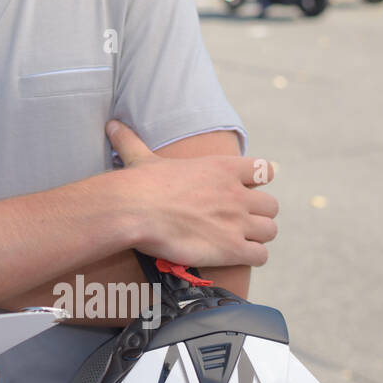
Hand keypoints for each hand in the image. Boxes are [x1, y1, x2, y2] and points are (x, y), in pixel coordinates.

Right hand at [106, 120, 278, 268]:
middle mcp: (236, 194)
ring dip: (257, 237)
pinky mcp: (233, 249)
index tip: (244, 188)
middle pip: (271, 205)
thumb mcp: (140, 158)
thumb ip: (131, 141)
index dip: (258, 181)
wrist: (134, 211)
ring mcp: (237, 223)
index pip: (265, 170)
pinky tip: (234, 256)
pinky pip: (260, 256)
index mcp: (222, 168)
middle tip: (237, 221)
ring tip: (237, 241)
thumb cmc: (140, 185)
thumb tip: (111, 125)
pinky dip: (252, 257)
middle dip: (258, 215)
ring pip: (270, 231)